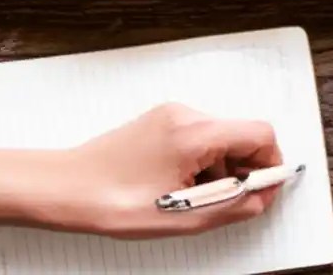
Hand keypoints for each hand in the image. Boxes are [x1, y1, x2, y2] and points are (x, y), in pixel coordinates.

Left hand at [51, 103, 282, 237]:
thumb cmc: (111, 202)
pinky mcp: (160, 122)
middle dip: (245, 170)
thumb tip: (261, 197)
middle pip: (242, 135)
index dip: (269, 165)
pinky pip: (199, 137)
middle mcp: (186, 115)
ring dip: (222, 169)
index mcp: (195, 133)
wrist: (62, 188)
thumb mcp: (183, 217)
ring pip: (221, 138)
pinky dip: (203, 162)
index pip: (260, 135)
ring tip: (196, 199)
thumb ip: (234, 207)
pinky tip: (181, 187)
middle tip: (231, 203)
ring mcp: (172, 115)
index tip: (262, 191)